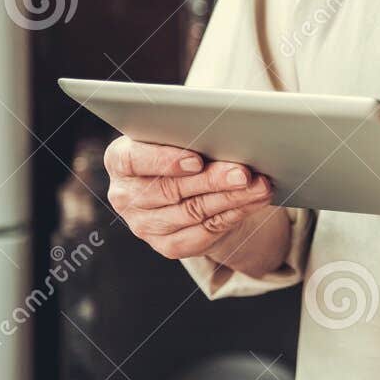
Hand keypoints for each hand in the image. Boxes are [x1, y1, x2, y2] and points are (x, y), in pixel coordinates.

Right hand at [103, 136, 273, 260]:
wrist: (185, 187)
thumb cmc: (181, 149)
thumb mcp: (177, 136)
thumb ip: (189, 134)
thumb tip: (226, 135)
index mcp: (120, 161)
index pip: (134, 160)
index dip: (165, 160)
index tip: (196, 160)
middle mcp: (126, 196)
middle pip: (172, 189)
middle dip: (212, 180)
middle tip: (243, 173)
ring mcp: (144, 225)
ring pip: (194, 212)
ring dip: (232, 199)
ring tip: (259, 186)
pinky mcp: (167, 246)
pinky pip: (204, 233)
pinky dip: (234, 216)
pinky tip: (254, 203)